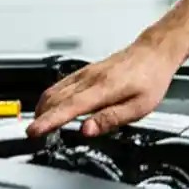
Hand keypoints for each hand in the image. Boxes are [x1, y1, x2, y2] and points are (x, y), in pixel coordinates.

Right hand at [25, 38, 181, 138]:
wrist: (155, 52)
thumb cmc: (151, 78)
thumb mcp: (140, 107)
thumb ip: (110, 119)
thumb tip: (86, 130)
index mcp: (104, 88)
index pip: (70, 107)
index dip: (50, 120)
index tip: (34, 131)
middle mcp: (91, 78)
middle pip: (56, 98)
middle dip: (41, 117)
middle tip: (34, 136)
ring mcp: (86, 73)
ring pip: (55, 90)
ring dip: (43, 108)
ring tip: (38, 125)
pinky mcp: (86, 71)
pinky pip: (60, 84)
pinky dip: (50, 98)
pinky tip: (50, 106)